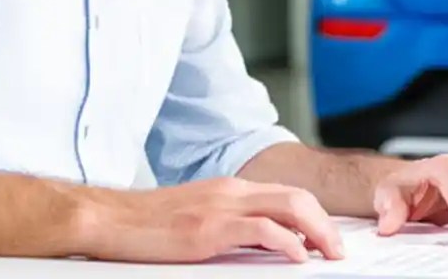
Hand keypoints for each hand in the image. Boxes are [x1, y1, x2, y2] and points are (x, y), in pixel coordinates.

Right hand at [79, 176, 343, 263]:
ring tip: (329, 254)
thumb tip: (265, 245)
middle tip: (339, 250)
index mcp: (231, 189)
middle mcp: (232, 191)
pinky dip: (287, 242)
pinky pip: (261, 230)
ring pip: (289, 207)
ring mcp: (221, 207)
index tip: (329, 238)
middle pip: (297, 197)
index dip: (316, 215)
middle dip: (326, 223)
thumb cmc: (147, 225)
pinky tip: (298, 257)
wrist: (109, 219)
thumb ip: (231, 225)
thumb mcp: (198, 219)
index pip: (287, 194)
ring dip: (318, 231)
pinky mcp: (209, 228)